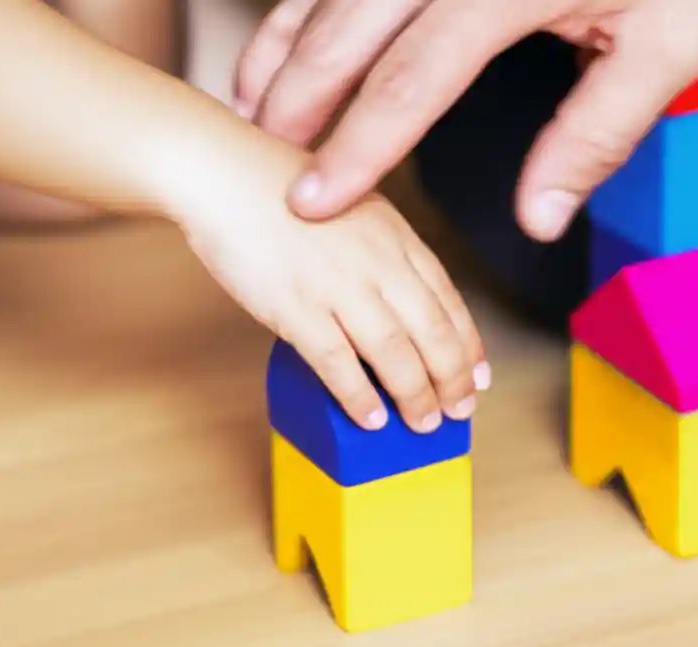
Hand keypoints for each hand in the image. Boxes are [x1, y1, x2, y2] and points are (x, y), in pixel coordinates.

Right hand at [185, 191, 488, 433]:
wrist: (221, 173)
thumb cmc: (275, 186)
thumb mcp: (351, 205)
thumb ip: (376, 249)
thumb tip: (389, 298)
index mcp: (394, 235)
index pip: (447, 299)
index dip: (467, 344)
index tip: (476, 376)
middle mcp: (377, 261)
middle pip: (432, 331)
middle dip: (451, 379)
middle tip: (458, 411)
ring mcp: (339, 286)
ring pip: (395, 353)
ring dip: (415, 395)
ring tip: (423, 423)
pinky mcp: (297, 308)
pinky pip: (339, 363)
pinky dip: (361, 396)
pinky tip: (371, 418)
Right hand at [235, 0, 697, 240]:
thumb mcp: (667, 46)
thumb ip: (598, 133)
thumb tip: (539, 218)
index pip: (412, 79)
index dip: (358, 147)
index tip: (315, 201)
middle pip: (346, 29)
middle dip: (296, 101)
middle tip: (263, 164)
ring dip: (283, 50)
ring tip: (251, 112)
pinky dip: (303, 8)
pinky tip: (280, 46)